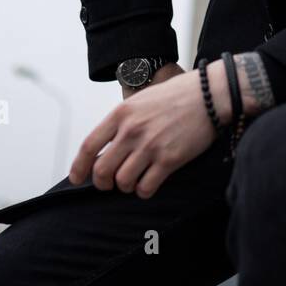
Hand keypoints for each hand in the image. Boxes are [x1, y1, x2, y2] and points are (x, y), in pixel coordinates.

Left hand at [72, 61, 223, 198]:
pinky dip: (144, 190)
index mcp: (121, 114)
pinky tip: (150, 182)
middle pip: (102, 170)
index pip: (89, 146)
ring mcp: (150, 146)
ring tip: (134, 180)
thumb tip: (108, 146)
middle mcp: (132, 131)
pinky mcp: (169, 160)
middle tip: (110, 183)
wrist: (209, 95)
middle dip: (103, 183)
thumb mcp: (141, 100)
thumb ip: (123, 121)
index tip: (77, 178)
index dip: (79, 167)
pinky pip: (146, 187)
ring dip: (126, 186)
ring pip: (122, 182)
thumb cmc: (177, 96)